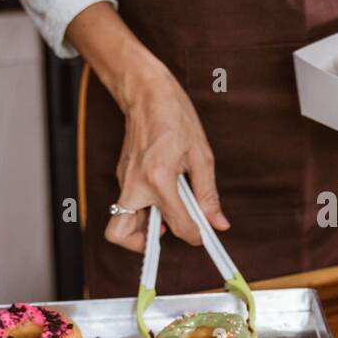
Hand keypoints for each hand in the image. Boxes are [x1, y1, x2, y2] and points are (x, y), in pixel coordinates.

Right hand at [66, 3, 229, 251]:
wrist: (146, 92)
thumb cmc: (175, 116)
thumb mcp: (201, 156)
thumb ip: (208, 194)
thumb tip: (218, 223)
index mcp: (158, 178)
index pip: (175, 224)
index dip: (194, 235)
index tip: (203, 234)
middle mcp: (134, 184)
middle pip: (120, 235)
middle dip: (142, 245)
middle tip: (167, 231)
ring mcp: (123, 180)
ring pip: (119, 222)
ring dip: (141, 229)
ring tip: (167, 213)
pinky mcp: (121, 177)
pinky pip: (127, 205)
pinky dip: (144, 210)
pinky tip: (164, 195)